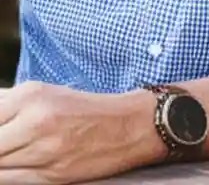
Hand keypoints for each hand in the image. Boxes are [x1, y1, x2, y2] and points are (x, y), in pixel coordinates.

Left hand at [0, 81, 162, 183]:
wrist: (133, 126)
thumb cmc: (86, 109)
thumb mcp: (44, 93)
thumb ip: (6, 103)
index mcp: (30, 96)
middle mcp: (35, 122)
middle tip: (2, 143)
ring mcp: (43, 151)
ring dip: (0, 158)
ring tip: (8, 152)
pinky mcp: (52, 176)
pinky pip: (9, 180)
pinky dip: (5, 174)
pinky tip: (10, 164)